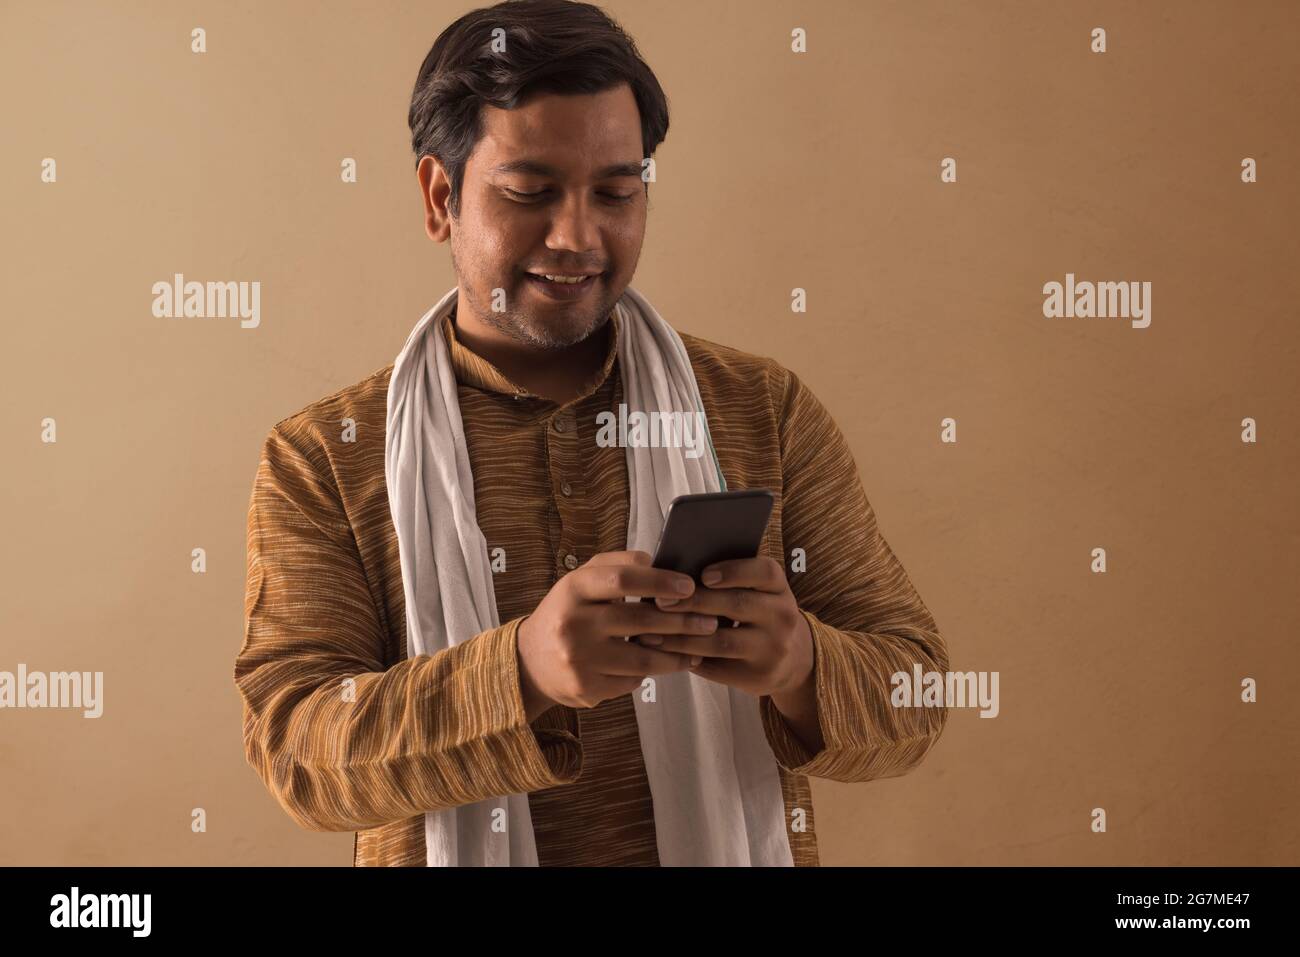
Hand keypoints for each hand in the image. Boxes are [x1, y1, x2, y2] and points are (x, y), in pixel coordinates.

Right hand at [516, 550, 719, 717]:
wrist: (530, 661)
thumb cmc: (568, 611)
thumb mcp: (582, 580)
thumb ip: (618, 565)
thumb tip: (658, 562)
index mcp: (573, 588)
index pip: (622, 579)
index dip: (660, 581)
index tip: (689, 586)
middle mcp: (572, 623)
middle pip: (640, 621)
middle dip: (682, 621)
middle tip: (710, 620)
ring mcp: (578, 660)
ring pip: (643, 659)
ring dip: (677, 653)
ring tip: (698, 646)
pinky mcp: (586, 688)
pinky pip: (632, 680)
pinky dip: (654, 673)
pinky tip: (669, 664)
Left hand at [637, 556, 813, 699]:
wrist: (792, 659)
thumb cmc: (759, 614)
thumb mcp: (758, 593)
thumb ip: (730, 580)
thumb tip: (676, 572)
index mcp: (779, 588)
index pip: (765, 572)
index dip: (734, 571)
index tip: (703, 574)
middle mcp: (783, 617)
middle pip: (736, 605)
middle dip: (694, 602)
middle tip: (660, 601)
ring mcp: (773, 649)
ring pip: (721, 640)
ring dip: (681, 636)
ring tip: (649, 631)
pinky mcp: (757, 676)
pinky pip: (716, 667)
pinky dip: (687, 658)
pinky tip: (663, 653)